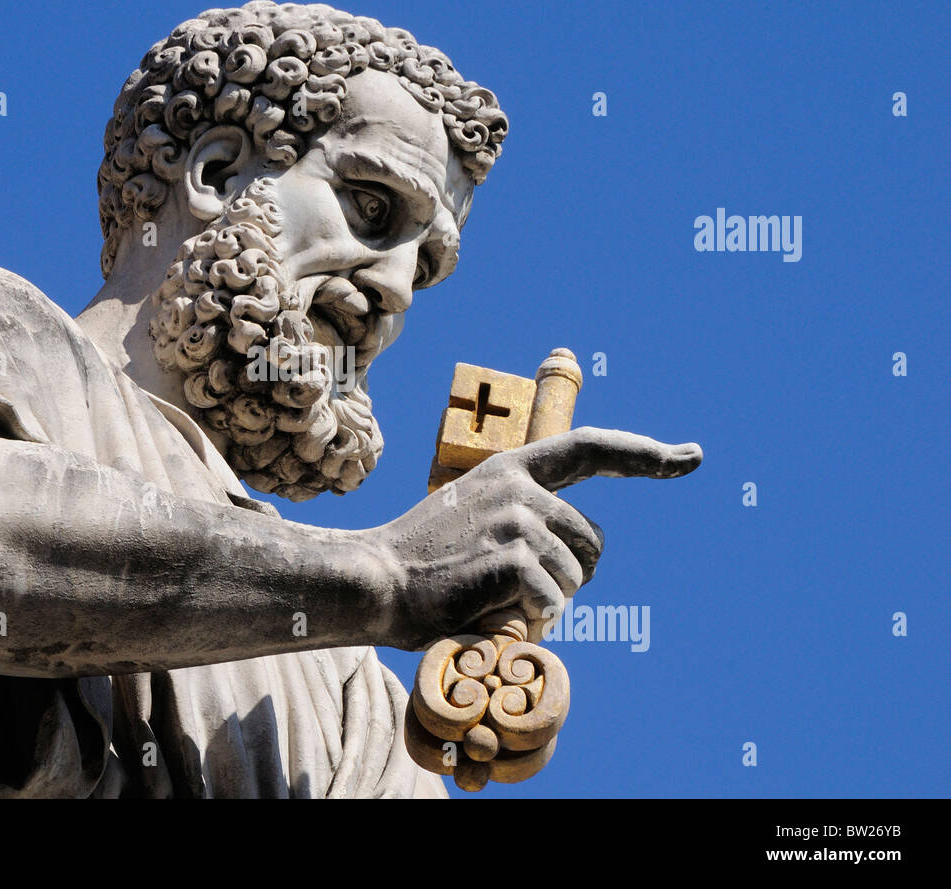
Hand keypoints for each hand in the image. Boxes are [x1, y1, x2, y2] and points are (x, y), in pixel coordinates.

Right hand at [375, 427, 701, 648]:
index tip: (690, 456)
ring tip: (495, 598)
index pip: (590, 448)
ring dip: (549, 602)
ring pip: (577, 577)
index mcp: (511, 469)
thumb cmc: (425, 563)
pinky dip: (533, 619)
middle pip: (594, 542)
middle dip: (573, 577)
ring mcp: (515, 519)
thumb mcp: (474, 517)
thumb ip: (523, 517)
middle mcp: (519, 487)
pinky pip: (554, 600)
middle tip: (521, 592)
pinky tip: (494, 612)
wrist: (376, 582)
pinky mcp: (512, 558)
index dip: (645, 454)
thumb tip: (579, 554)